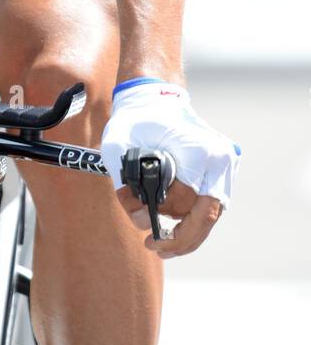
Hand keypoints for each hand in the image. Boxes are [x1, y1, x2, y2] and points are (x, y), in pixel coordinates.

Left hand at [100, 78, 240, 258]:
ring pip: (211, 215)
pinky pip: (211, 206)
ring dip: (188, 234)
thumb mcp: (118, 147)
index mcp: (198, 150)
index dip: (158, 215)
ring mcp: (225, 165)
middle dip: (180, 240)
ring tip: (161, 244)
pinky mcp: (223, 170)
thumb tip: (144, 221)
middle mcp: (219, 159)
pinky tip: (175, 231)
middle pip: (205, 216)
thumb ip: (127, 186)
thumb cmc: (134, 120)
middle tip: (153, 248)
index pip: (181, 201)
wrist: (154, 96)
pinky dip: (193, 221)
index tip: (139, 219)